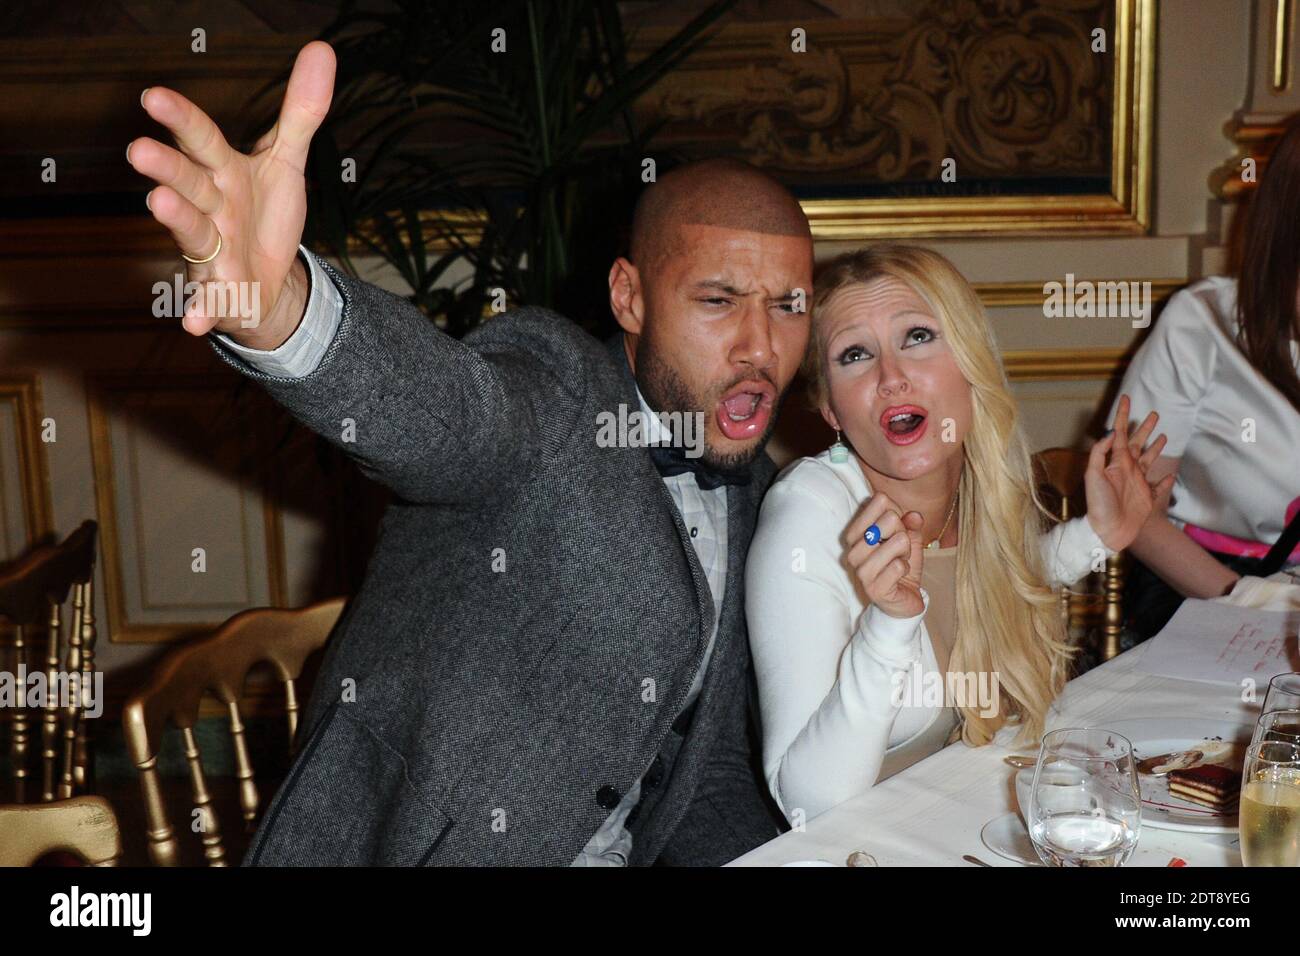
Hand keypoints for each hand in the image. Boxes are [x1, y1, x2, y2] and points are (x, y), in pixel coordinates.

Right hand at [127, 41, 335, 347]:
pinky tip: (195, 323)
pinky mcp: (220, 294)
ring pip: (192, 233)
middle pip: (189, 183)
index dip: (181, 120)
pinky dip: (201, 312)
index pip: (202, 141)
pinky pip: (209, 304)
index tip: (153, 96)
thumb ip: (299, 112)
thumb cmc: (265, 215)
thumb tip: (322, 50)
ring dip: (176, 220)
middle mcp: (210, 208)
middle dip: (166, 167)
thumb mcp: (286, 162)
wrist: (270, 282)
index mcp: (224, 172)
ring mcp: (211, 251)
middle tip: (138, 151)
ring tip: (159, 204)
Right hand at [844, 492, 925, 618]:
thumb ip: (910, 525)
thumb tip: (914, 516)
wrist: (902, 600)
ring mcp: (861, 570)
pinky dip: (905, 569)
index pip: (879, 501)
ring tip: (900, 562)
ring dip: (906, 553)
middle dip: (904, 534)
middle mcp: (853, 550)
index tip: (896, 529)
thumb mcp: (908, 540)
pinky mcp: (873, 588)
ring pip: (898, 541)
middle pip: (890, 519)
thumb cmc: (900, 565)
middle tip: (900, 550)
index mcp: (856, 534)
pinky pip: (899, 566)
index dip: (897, 512)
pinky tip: (899, 576)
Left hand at [1084, 394, 1176, 551]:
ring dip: (1156, 447)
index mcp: (1116, 462)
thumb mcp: (1093, 475)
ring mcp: (1138, 483)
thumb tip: (1112, 432)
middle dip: (1145, 429)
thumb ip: (1100, 453)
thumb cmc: (1098, 504)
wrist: (1106, 531)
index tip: (1127, 399)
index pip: (1120, 434)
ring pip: (1150, 460)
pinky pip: (1159, 486)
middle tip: (1155, 414)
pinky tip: (1170, 474)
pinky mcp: (1147, 498)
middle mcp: (1128, 469)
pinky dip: (1166, 480)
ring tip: (1163, 435)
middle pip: (1138, 443)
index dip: (1123, 416)